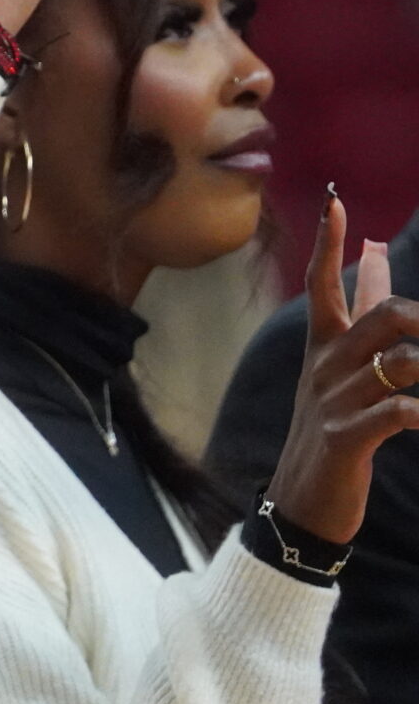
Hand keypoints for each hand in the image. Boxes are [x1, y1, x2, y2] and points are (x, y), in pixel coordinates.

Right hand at [264, 193, 418, 543]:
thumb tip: (375, 253)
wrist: (303, 501)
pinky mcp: (347, 437)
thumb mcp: (341, 368)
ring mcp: (334, 402)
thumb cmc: (333, 426)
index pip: (322, 284)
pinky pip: (399, 412)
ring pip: (401, 363)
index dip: (328, 244)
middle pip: (383, 317)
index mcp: (322, 346)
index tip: (334, 202)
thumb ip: (363, 310)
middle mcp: (324, 367)